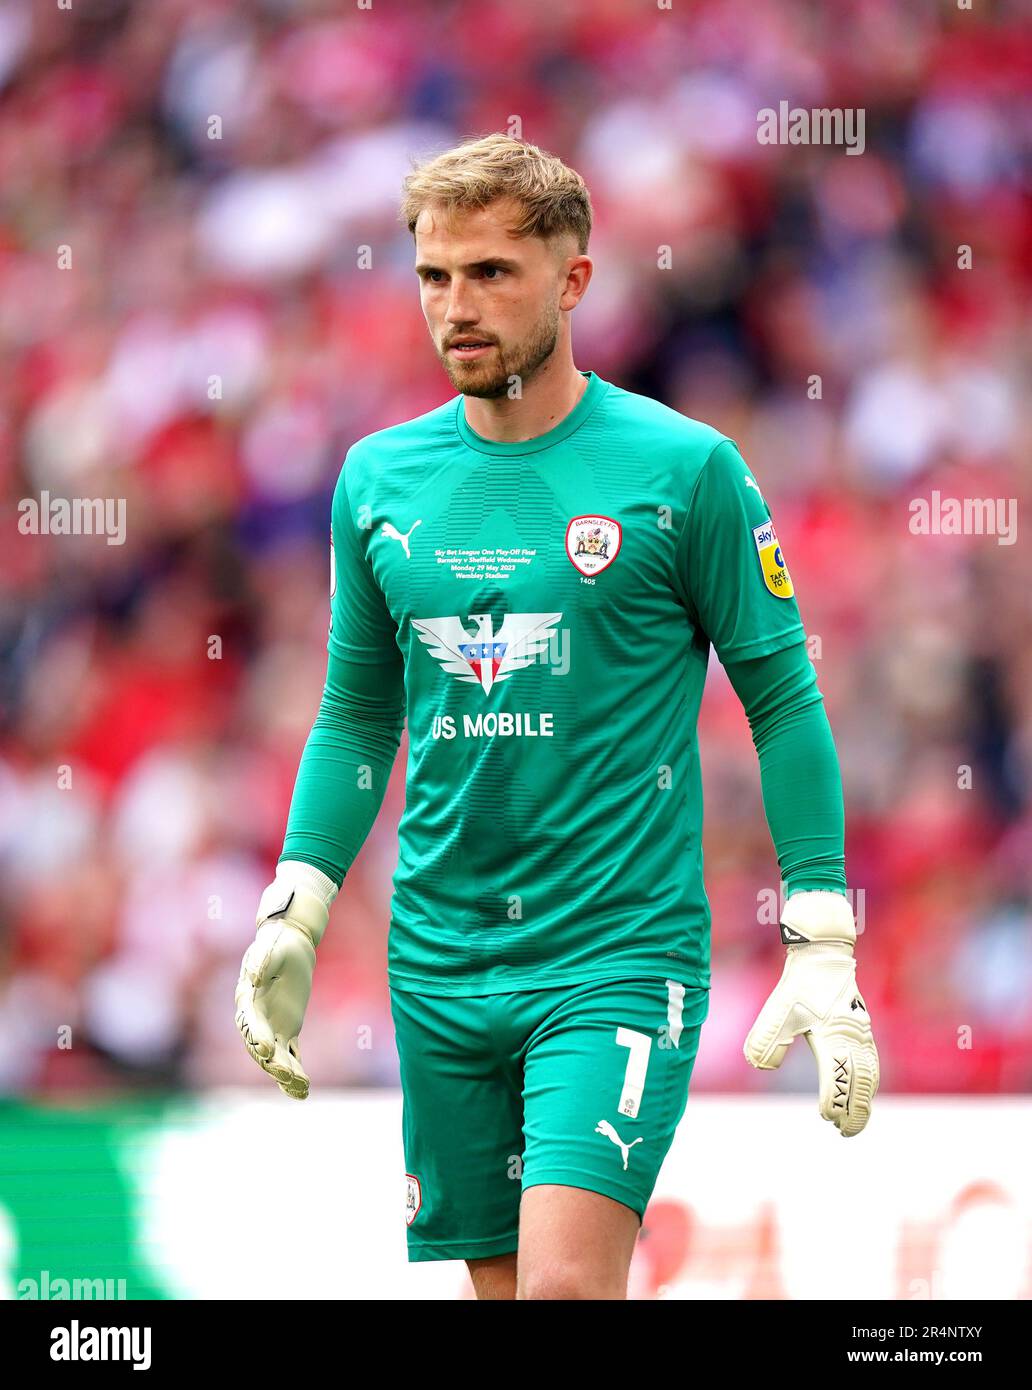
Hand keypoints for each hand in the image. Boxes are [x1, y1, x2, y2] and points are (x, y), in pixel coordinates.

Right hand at [234, 861, 337, 1098]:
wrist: (289, 944)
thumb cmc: (277, 944)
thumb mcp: (271, 948)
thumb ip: (261, 962)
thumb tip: (252, 978)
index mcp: (248, 1000)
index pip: (250, 1023)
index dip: (258, 1036)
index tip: (271, 1048)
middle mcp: (256, 1019)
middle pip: (261, 1047)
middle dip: (274, 1062)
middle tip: (289, 1074)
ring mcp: (271, 1027)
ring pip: (276, 1057)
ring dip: (286, 1074)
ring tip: (302, 1087)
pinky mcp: (288, 1030)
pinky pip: (290, 1055)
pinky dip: (296, 1072)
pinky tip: (304, 1090)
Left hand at [743, 890, 879, 1136]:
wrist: (823, 956)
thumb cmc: (800, 985)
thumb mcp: (779, 1009)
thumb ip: (767, 1037)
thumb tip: (760, 1065)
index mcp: (834, 1036)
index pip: (839, 1077)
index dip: (833, 1099)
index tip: (825, 1116)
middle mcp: (853, 1038)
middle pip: (861, 1083)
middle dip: (854, 1110)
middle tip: (843, 1131)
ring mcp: (862, 1034)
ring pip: (870, 1075)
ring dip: (864, 1100)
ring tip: (853, 1122)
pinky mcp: (863, 1030)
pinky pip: (873, 1063)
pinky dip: (869, 1084)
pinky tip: (864, 1094)